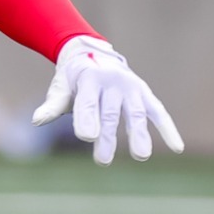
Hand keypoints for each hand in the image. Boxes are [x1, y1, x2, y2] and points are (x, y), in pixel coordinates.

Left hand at [32, 35, 185, 163]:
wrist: (89, 52)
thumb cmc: (72, 79)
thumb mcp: (60, 88)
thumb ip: (52, 105)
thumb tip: (37, 121)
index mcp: (88, 78)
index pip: (87, 103)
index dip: (87, 119)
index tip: (87, 137)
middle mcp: (112, 81)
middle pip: (110, 113)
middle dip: (107, 137)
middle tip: (102, 161)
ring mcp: (131, 87)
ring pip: (135, 114)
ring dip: (138, 135)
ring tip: (141, 156)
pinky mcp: (145, 94)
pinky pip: (158, 112)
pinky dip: (167, 128)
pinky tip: (176, 147)